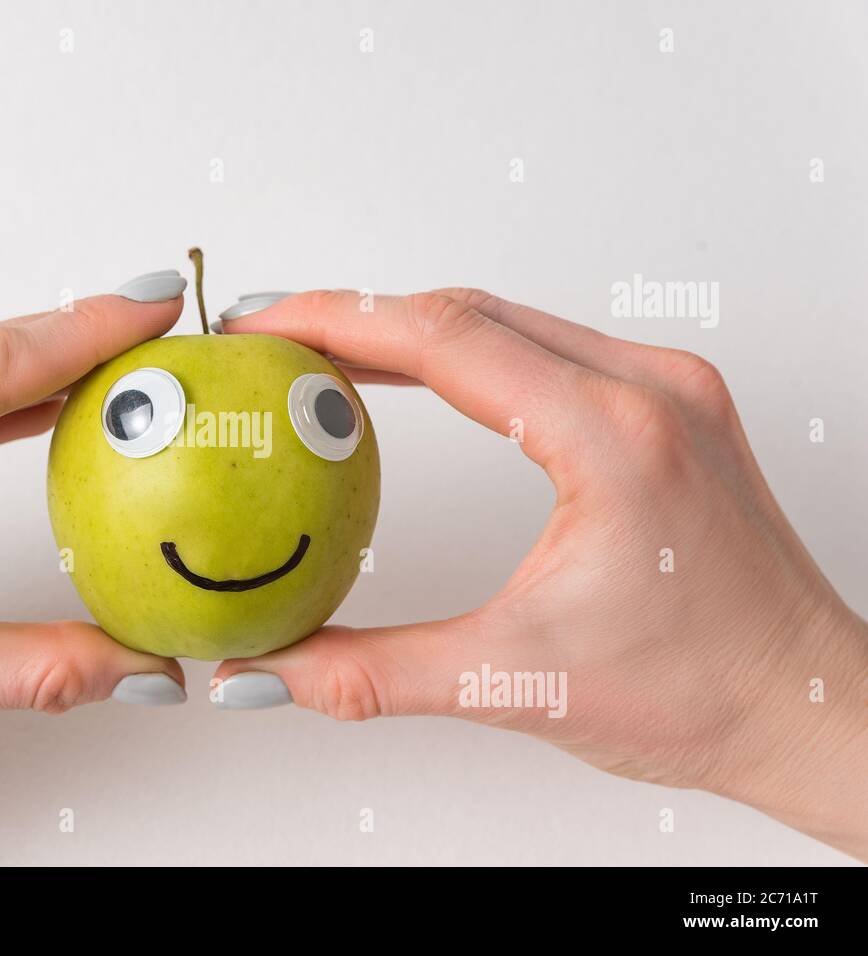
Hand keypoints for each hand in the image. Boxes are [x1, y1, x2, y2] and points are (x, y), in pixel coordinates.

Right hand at [214, 288, 867, 859]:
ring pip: (509, 319)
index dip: (336, 320)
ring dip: (409, 325)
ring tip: (324, 350)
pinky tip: (418, 371)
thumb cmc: (701, 693)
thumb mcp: (516, 681)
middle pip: (469, 310)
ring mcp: (668, 388)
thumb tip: (271, 669)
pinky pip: (546, 345)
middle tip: (271, 336)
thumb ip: (376, 673)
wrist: (804, 704)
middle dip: (356, 314)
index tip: (262, 326)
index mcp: (615, 438)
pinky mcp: (671, 404)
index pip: (445, 339)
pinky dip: (466, 348)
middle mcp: (649, 390)